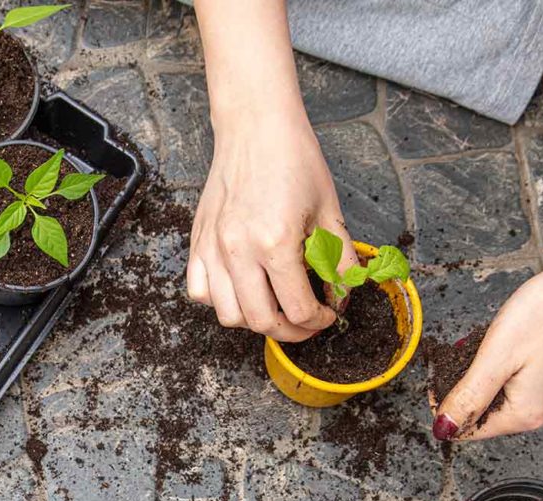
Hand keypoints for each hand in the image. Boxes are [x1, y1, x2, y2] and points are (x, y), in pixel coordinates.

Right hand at [187, 119, 355, 339]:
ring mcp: (214, 248)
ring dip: (255, 321)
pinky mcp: (198, 242)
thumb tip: (344, 291)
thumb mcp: (328, 209)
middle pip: (261, 321)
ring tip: (275, 309)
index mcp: (276, 242)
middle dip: (291, 331)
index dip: (320, 320)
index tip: (328, 314)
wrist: (256, 127)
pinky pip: (200, 292)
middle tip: (306, 323)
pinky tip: (242, 290)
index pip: (298, 308)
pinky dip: (220, 301)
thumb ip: (338, 258)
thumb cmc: (293, 159)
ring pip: (228, 315)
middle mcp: (239, 250)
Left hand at [433, 258, 542, 440]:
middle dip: (461, 389)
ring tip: (479, 345)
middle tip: (458, 353)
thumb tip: (443, 429)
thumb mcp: (495, 358)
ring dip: (477, 377)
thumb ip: (468, 397)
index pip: (466, 430)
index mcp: (523, 415)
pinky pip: (509, 385)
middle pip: (480, 416)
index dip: (443, 407)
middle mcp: (537, 413)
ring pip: (493, 398)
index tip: (437, 373)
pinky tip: (498, 345)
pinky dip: (495, 369)